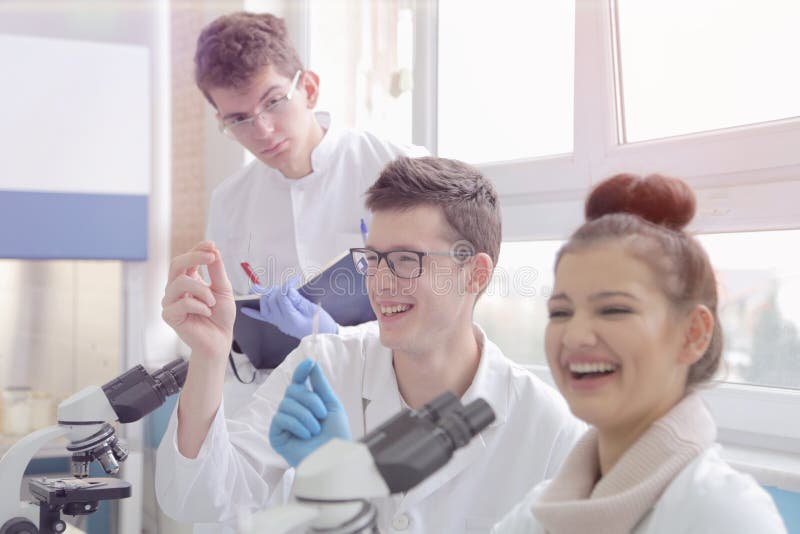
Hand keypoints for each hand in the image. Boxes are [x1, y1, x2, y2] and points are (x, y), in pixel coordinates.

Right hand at [161, 241, 234, 361]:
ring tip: (212, 302)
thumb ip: (217, 271)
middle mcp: (176, 289)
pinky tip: (207, 313)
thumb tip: (213, 250)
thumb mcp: (223, 289)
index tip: (211, 244)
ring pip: (180, 282)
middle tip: (211, 257)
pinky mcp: (169, 315)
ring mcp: (171, 301)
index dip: (197, 249)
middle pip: (176, 264)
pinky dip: (199, 306)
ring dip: (202, 290)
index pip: (187, 259)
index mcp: (188, 280)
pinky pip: (182, 303)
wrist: (220, 340)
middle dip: (194, 257)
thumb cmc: (221, 316)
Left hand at [241, 278, 337, 338]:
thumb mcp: (312, 309)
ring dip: (267, 295)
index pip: (282, 297)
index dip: (286, 286)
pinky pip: (262, 318)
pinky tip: (244, 309)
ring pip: (265, 306)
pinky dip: (253, 313)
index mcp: (291, 318)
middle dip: (277, 290)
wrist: (323, 337)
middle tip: (287, 287)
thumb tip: (287, 289)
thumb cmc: (321, 323)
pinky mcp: (278, 322)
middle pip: (271, 300)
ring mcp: (278, 322)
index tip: (294, 280)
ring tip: (274, 289)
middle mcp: (281, 321)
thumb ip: (298, 300)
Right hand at [269, 359, 351, 466]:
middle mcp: (293, 410)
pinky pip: (280, 418)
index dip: (301, 371)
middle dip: (310, 400)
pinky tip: (305, 435)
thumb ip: (320, 385)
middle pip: (292, 390)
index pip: (299, 382)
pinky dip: (297, 425)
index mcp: (306, 402)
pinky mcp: (276, 435)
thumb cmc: (336, 435)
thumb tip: (311, 362)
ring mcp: (283, 422)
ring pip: (287, 404)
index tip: (310, 363)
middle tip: (321, 415)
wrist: (334, 458)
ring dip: (306, 416)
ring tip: (315, 430)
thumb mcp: (332, 406)